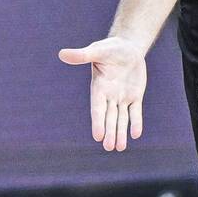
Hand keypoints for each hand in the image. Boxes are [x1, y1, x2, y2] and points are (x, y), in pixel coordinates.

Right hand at [58, 35, 147, 150]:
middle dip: (110, 132)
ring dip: (120, 132)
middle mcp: (109, 96)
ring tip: (119, 148)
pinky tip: (135, 134)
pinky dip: (136, 122)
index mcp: (99, 87)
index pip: (98, 108)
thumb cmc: (109, 48)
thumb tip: (61, 54)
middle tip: (109, 147)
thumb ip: (82, 55)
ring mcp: (122, 97)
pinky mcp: (134, 96)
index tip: (98, 136)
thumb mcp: (97, 51)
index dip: (98, 122)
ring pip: (121, 118)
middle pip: (109, 117)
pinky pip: (135, 112)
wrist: (127, 47)